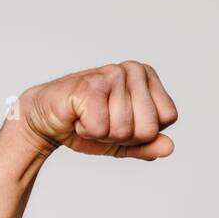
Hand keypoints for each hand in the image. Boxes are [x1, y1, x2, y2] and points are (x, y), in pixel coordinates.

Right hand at [17, 62, 177, 159]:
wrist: (49, 120)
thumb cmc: (89, 125)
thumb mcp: (124, 142)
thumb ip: (148, 146)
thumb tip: (169, 147)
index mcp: (148, 77)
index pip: (166, 118)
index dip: (143, 132)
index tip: (122, 122)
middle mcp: (133, 70)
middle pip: (148, 127)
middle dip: (123, 136)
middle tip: (103, 122)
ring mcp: (112, 74)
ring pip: (124, 129)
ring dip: (102, 133)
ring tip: (89, 117)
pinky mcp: (90, 85)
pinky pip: (101, 128)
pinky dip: (86, 131)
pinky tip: (78, 116)